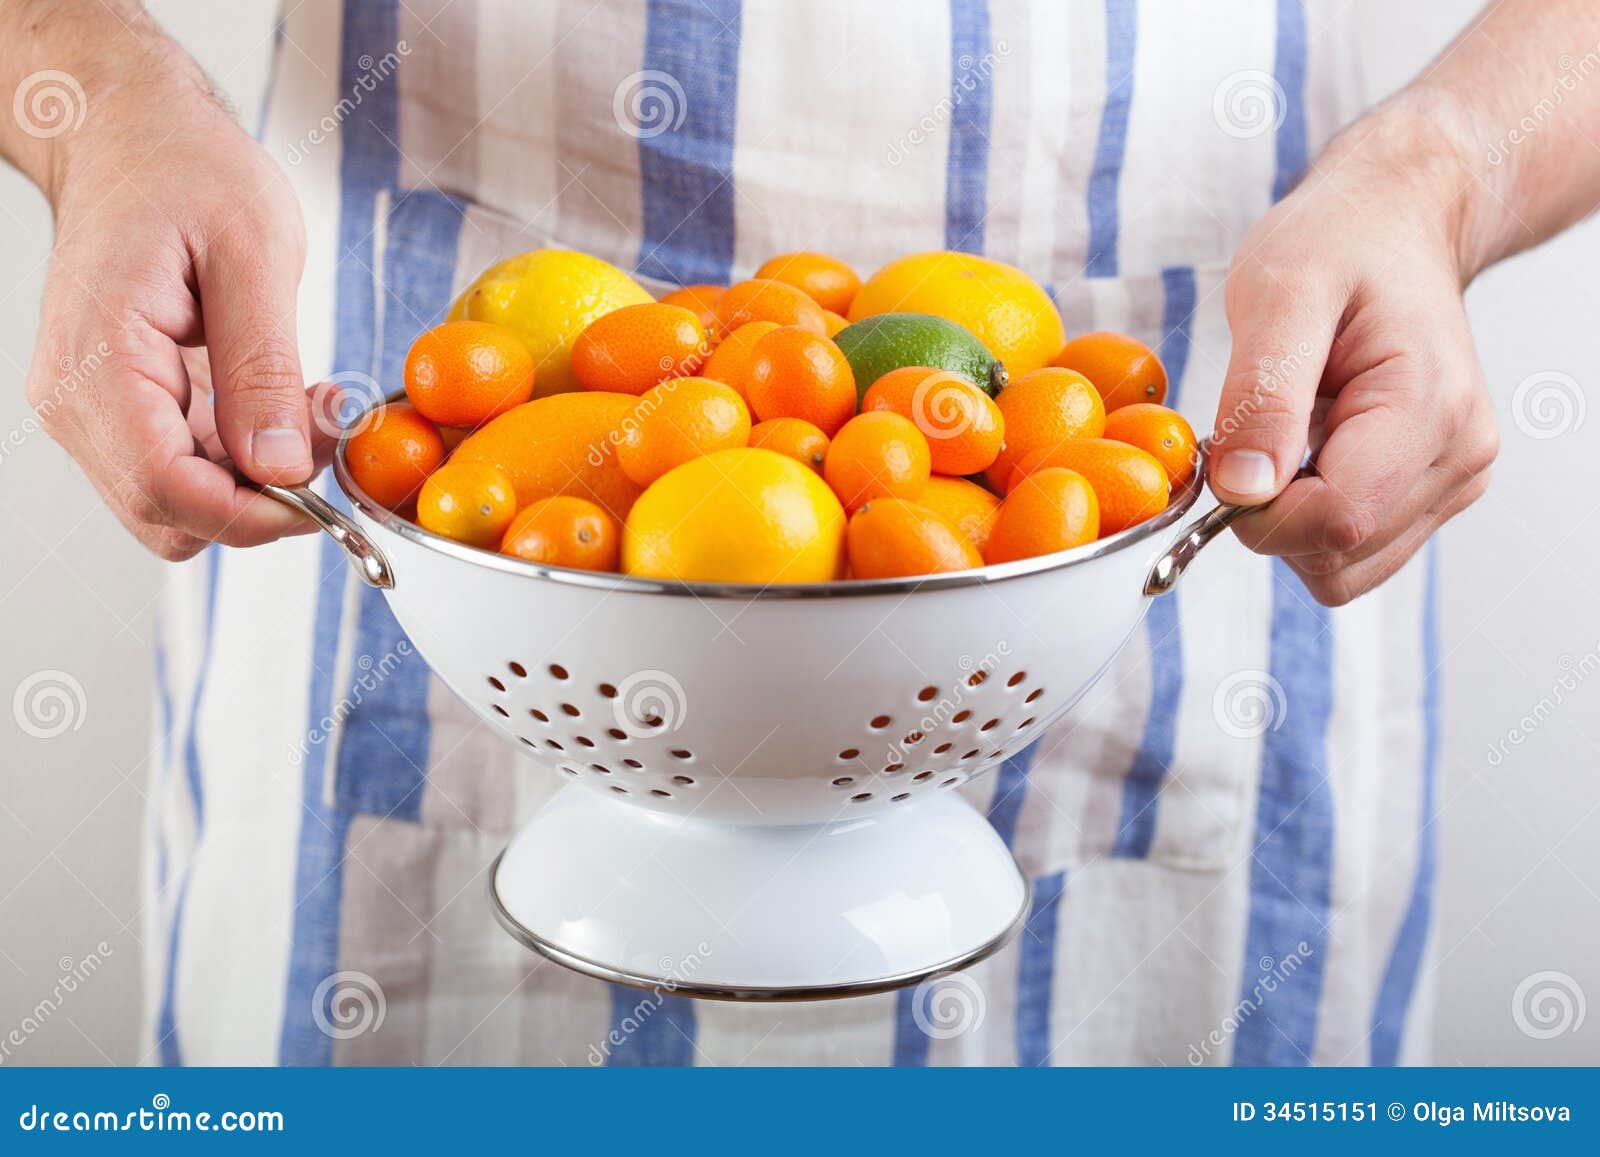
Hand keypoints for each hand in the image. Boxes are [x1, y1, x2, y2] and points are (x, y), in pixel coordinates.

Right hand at [15, 14, 335, 559]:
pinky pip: (178, 470)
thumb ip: (265, 368)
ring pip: (175, 504)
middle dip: (260, 501)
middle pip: (168, 514)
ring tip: (306, 410)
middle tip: (325, 439)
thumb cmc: (187, 174)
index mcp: (101, 360)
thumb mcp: (254, 255)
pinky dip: (237, 461)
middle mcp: (78, 401)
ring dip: (253, 483)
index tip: (325, 494)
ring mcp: (90, 412)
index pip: (167, 488)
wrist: (132, 140)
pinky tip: (277, 404)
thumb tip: (281, 465)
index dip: (254, 513)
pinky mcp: (116, 411)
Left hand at [1208, 98, 1498, 605]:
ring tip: (1294, 427)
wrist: (1394, 226)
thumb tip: (1241, 491)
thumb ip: (1261, 396)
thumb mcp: (1278, 294)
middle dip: (1272, 515)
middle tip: (1261, 428)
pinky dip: (1310, 514)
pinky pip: (1351, 549)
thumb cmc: (1338, 245)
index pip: (1335, 523)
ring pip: (1341, 567)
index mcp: (1430, 411)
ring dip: (1290, 516)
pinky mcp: (1429, 494)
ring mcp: (1451, 482)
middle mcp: (1458, 459)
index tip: (1227, 453)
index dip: (1258, 512)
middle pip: (1337, 558)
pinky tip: (1311, 445)